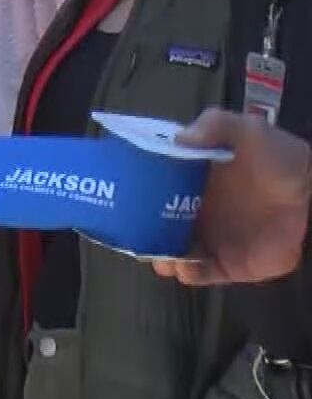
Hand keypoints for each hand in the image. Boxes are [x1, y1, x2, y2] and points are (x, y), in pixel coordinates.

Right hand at [149, 108, 311, 285]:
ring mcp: (210, 238)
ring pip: (171, 253)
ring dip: (160, 257)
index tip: (118, 200)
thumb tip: (179, 137)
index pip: (149, 190)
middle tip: (134, 236)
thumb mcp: (248, 129)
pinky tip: (183, 267)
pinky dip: (187, 273)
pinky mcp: (229, 263)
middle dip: (139, 234)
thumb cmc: (279, 159)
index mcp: (187, 180)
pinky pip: (200, 273)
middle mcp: (193, 210)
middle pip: (154, 225)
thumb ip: (215, 124)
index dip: (132, 196)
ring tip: (161, 255)